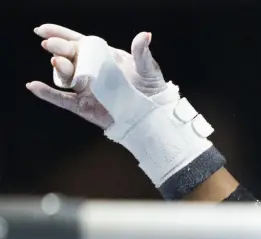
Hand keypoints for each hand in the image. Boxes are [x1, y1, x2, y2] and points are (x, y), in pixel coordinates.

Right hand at [26, 24, 166, 129]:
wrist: (154, 115)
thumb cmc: (151, 89)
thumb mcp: (147, 69)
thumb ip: (142, 53)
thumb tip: (145, 35)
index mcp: (100, 56)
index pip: (76, 42)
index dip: (59, 34)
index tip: (43, 30)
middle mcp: (89, 70)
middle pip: (68, 56)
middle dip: (59, 49)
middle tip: (52, 44)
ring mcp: (85, 88)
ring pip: (65, 76)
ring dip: (59, 68)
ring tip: (57, 62)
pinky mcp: (83, 106)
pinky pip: (62, 99)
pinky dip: (47, 94)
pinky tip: (33, 86)